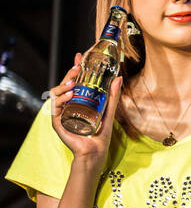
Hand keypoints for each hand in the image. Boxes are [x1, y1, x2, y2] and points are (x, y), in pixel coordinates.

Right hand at [49, 51, 122, 168]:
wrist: (95, 151)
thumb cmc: (100, 132)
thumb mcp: (108, 110)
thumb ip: (112, 96)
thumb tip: (118, 77)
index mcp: (77, 101)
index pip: (73, 81)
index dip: (74, 68)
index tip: (79, 56)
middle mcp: (67, 105)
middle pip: (63, 85)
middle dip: (69, 74)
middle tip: (77, 67)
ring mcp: (61, 113)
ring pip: (55, 94)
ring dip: (63, 86)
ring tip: (74, 84)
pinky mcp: (57, 123)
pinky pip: (55, 108)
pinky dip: (61, 100)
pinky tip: (70, 95)